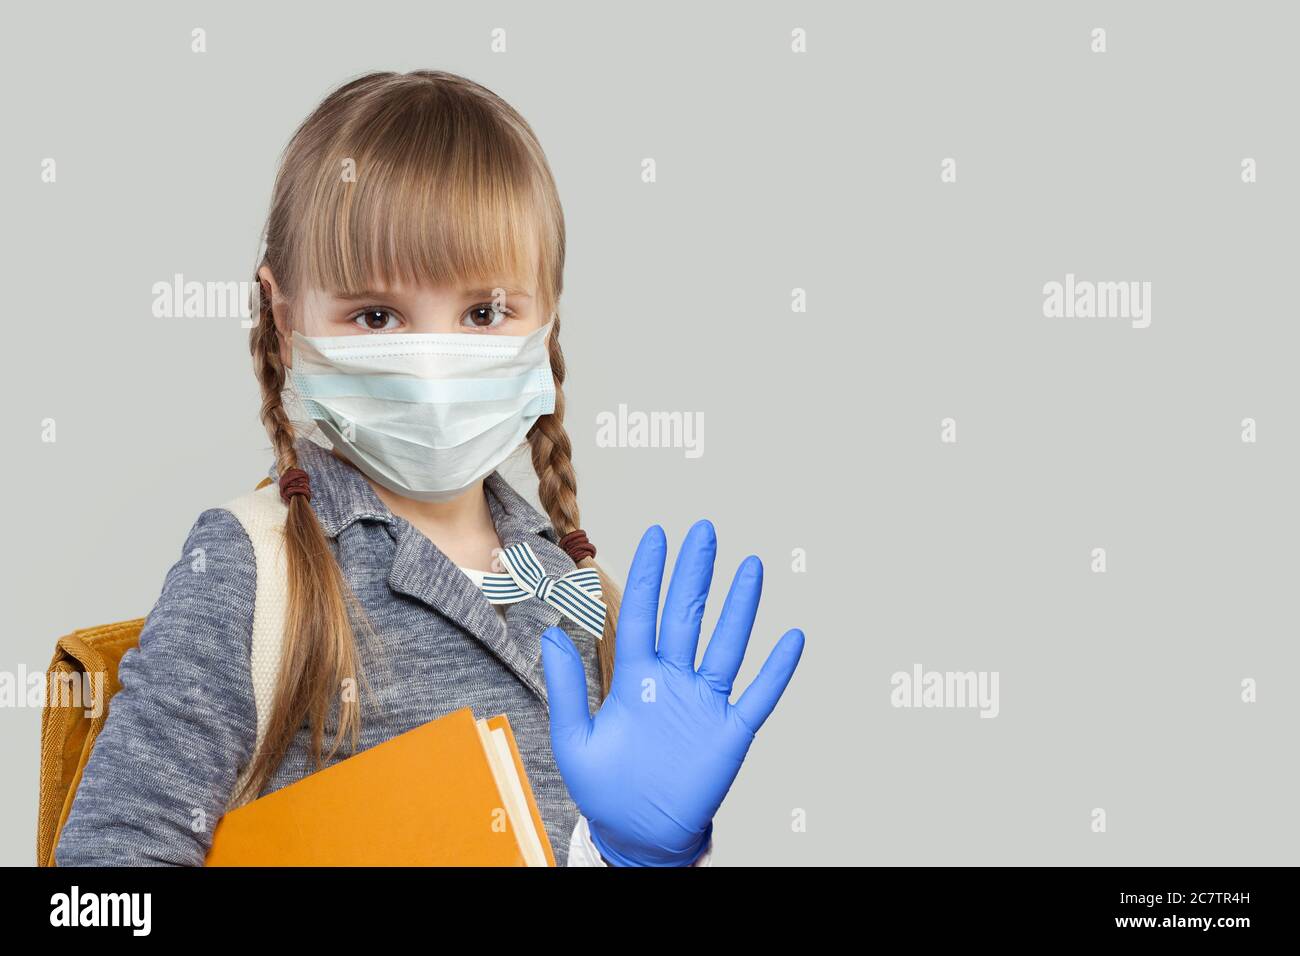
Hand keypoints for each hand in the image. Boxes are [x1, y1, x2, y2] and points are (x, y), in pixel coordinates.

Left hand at [539, 519, 805, 865]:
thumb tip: (551, 633)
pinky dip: (776, 669)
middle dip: (695, 573)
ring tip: (751, 567)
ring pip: (725, 644)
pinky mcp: (730, 732)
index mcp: (634, 678)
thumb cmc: (606, 791)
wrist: (639, 835)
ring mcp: (704, 704)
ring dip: (739, 607)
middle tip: (704, 530)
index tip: (657, 535)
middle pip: (687, 616)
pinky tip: (792, 638)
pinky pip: (759, 695)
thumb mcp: (575, 740)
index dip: (649, 575)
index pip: (642, 614)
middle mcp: (672, 681)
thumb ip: (567, 688)